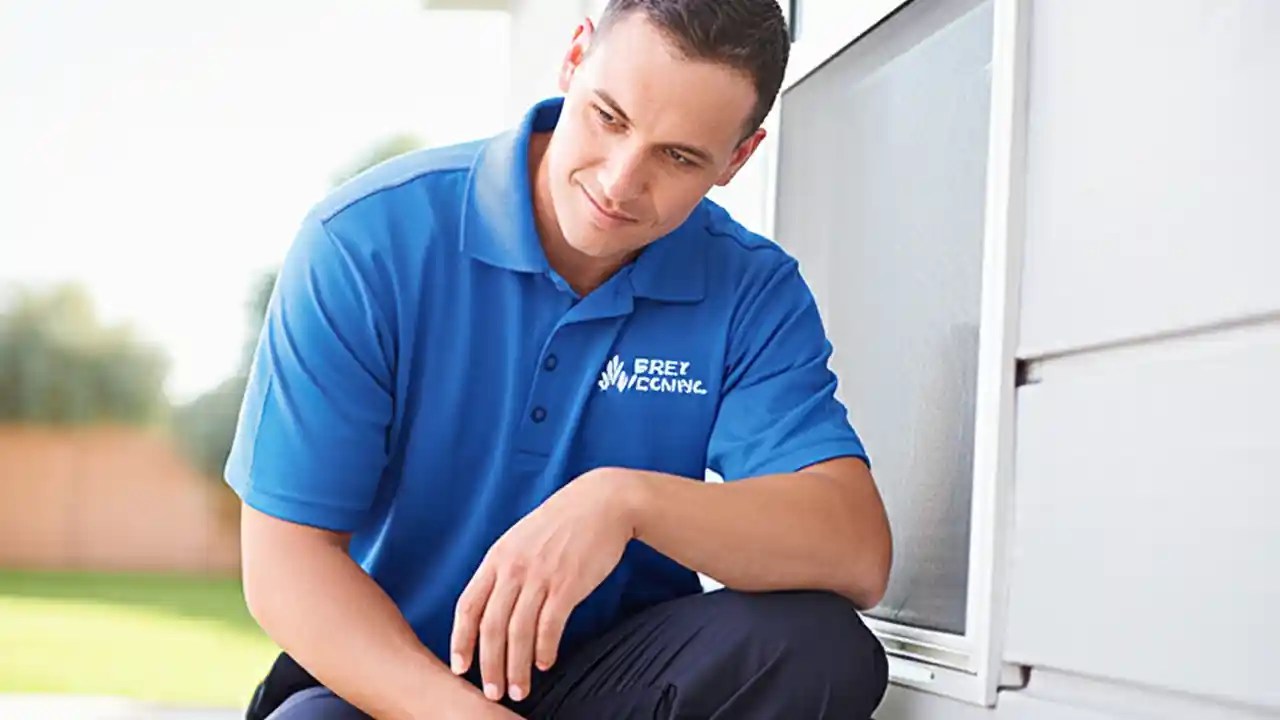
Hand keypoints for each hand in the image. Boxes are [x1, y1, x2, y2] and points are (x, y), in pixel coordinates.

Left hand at [449, 468, 638, 703]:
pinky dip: (545, 649)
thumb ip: (504, 570)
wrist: (602, 502)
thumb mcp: (520, 539)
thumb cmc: (561, 524)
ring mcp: (540, 576)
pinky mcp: (568, 584)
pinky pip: (550, 625)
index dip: (460, 640)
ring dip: (517, 667)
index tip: (460, 668)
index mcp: (497, 558)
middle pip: (491, 626)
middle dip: (489, 665)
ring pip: (519, 632)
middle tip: (492, 693)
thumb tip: (491, 605)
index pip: (468, 605)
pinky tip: (545, 663)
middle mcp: (513, 568)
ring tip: (519, 690)